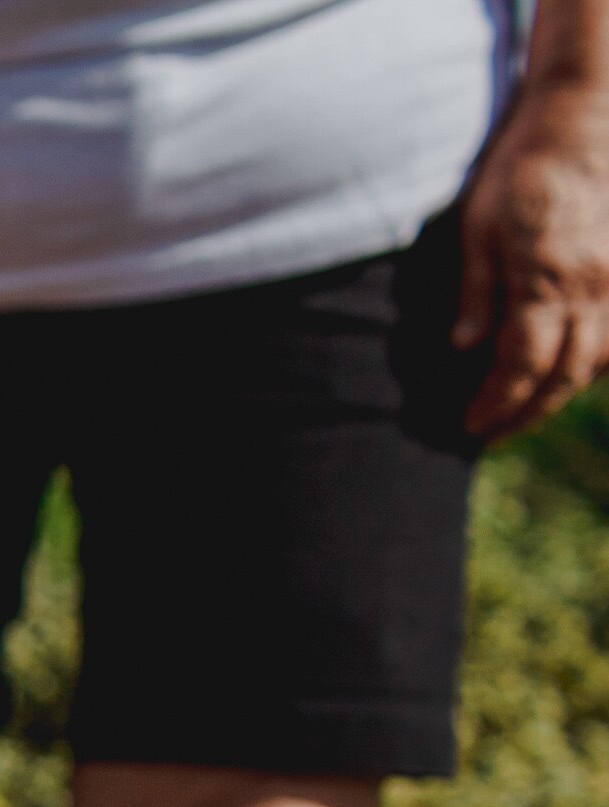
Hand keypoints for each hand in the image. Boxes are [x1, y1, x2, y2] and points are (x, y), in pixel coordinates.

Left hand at [457, 78, 608, 436]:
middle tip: (493, 432)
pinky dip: (595, 364)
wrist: (583, 119)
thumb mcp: (479, 228)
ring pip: (599, 359)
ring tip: (523, 410)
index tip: (472, 424)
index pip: (524, 363)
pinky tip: (568, 374)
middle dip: (527, 410)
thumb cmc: (521, 170)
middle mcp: (592, 285)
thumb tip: (466, 347)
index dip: (499, 402)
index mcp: (545, 276)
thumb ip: (477, 291)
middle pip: (565, 372)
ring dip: (562, 393)